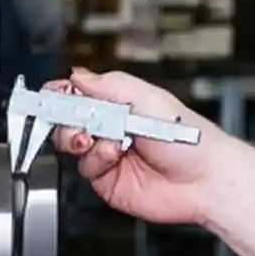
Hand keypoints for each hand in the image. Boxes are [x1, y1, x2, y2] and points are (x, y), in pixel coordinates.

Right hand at [46, 69, 232, 225]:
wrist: (203, 179)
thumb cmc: (187, 137)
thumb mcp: (147, 98)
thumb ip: (109, 85)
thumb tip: (77, 75)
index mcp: (119, 104)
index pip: (79, 94)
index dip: (61, 94)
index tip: (51, 95)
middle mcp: (110, 128)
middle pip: (67, 120)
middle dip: (66, 119)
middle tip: (77, 119)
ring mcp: (107, 155)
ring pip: (72, 145)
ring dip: (84, 140)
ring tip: (106, 138)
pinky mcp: (107, 181)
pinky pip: (86, 169)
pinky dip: (97, 159)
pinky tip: (116, 155)